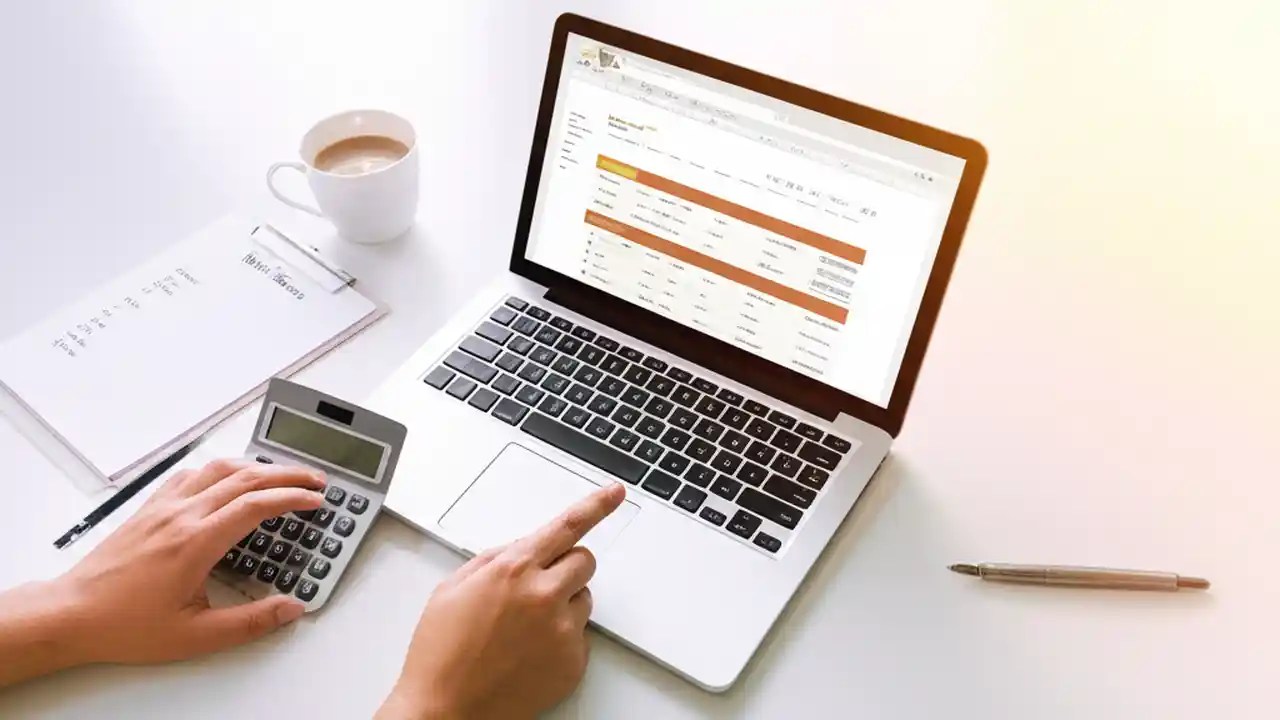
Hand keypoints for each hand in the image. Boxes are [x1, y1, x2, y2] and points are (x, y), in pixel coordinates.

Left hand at [0, 458, 324, 685]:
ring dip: (256, 466)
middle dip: (287, 474)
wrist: (72, 614)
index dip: (294, 498)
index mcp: (196, 542)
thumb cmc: (125, 625)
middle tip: (314, 480)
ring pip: (218, 469)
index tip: (316, 501)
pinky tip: (225, 478)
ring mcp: (163, 508)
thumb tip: (290, 608)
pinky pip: (190, 475)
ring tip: (280, 474)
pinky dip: (219, 469)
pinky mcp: (149, 509)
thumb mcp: (196, 636)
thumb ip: (251, 622)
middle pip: (245, 477)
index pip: (257, 505)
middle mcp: (181, 516)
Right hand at [379, 482, 625, 719]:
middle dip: (565, 566)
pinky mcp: (572, 662)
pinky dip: (561, 641)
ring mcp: (562, 631)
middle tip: (538, 586)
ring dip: (562, 604)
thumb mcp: (453, 588)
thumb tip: (523, 548)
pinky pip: (580, 637)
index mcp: (513, 570)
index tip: (616, 492)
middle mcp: (543, 595)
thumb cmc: (441, 653)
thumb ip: (495, 559)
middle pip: (584, 560)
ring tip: (523, 630)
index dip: (597, 505)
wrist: (444, 709)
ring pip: (583, 598)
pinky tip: (528, 654)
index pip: (567, 526)